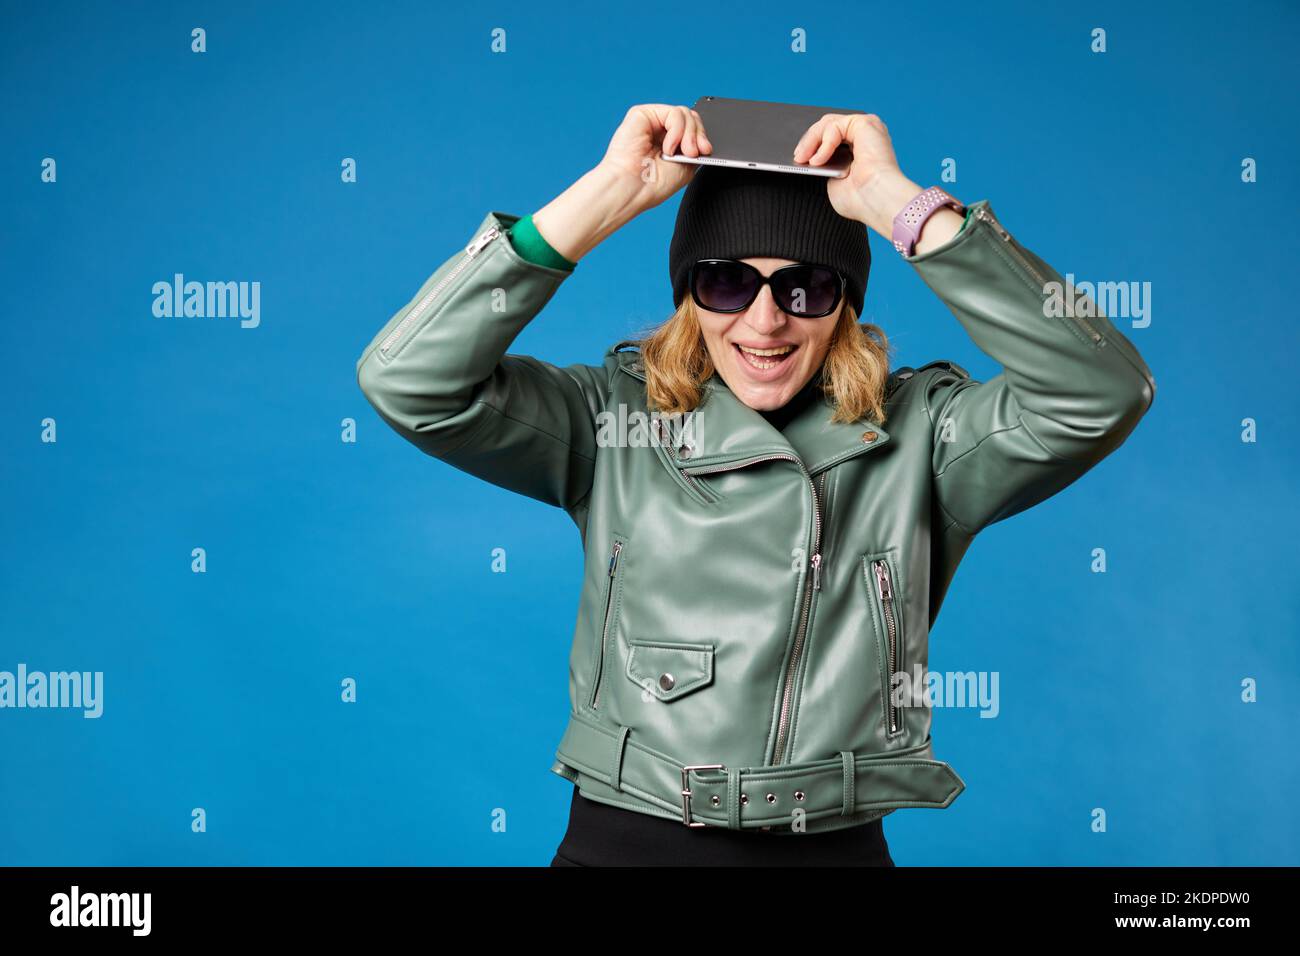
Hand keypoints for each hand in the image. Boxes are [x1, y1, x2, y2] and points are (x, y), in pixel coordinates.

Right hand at [595, 104, 712, 216]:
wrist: (632, 188)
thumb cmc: (653, 184)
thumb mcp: (686, 166)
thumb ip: (695, 146)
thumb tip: (703, 137)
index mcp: (670, 143)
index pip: (693, 128)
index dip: (703, 137)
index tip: (706, 151)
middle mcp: (660, 131)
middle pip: (691, 118)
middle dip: (698, 135)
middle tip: (694, 153)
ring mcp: (651, 121)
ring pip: (685, 114)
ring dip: (689, 134)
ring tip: (682, 152)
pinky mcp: (642, 114)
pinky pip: (673, 112)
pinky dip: (677, 130)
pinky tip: (668, 147)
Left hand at [792, 113, 949, 241]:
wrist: (876, 200)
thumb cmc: (861, 200)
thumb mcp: (834, 182)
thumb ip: (825, 168)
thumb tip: (811, 161)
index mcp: (859, 149)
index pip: (831, 138)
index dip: (813, 144)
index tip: (798, 157)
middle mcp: (864, 137)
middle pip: (828, 126)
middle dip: (809, 141)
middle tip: (798, 156)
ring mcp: (865, 128)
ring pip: (828, 123)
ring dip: (812, 141)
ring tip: (803, 158)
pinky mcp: (865, 124)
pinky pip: (835, 126)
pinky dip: (824, 142)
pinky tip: (819, 159)